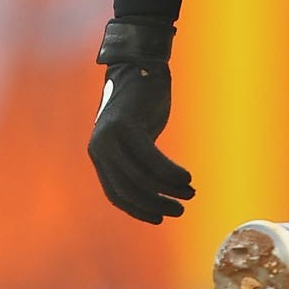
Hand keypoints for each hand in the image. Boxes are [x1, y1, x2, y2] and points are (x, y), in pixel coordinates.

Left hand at [89, 60, 195, 222]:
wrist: (140, 69)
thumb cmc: (141, 108)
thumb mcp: (134, 140)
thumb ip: (135, 164)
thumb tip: (153, 196)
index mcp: (100, 155)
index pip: (116, 195)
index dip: (138, 210)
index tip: (159, 219)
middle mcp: (100, 148)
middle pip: (128, 189)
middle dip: (156, 204)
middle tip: (180, 210)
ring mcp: (111, 136)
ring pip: (140, 177)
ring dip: (168, 190)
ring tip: (189, 193)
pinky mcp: (126, 125)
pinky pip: (150, 158)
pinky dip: (170, 172)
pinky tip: (186, 178)